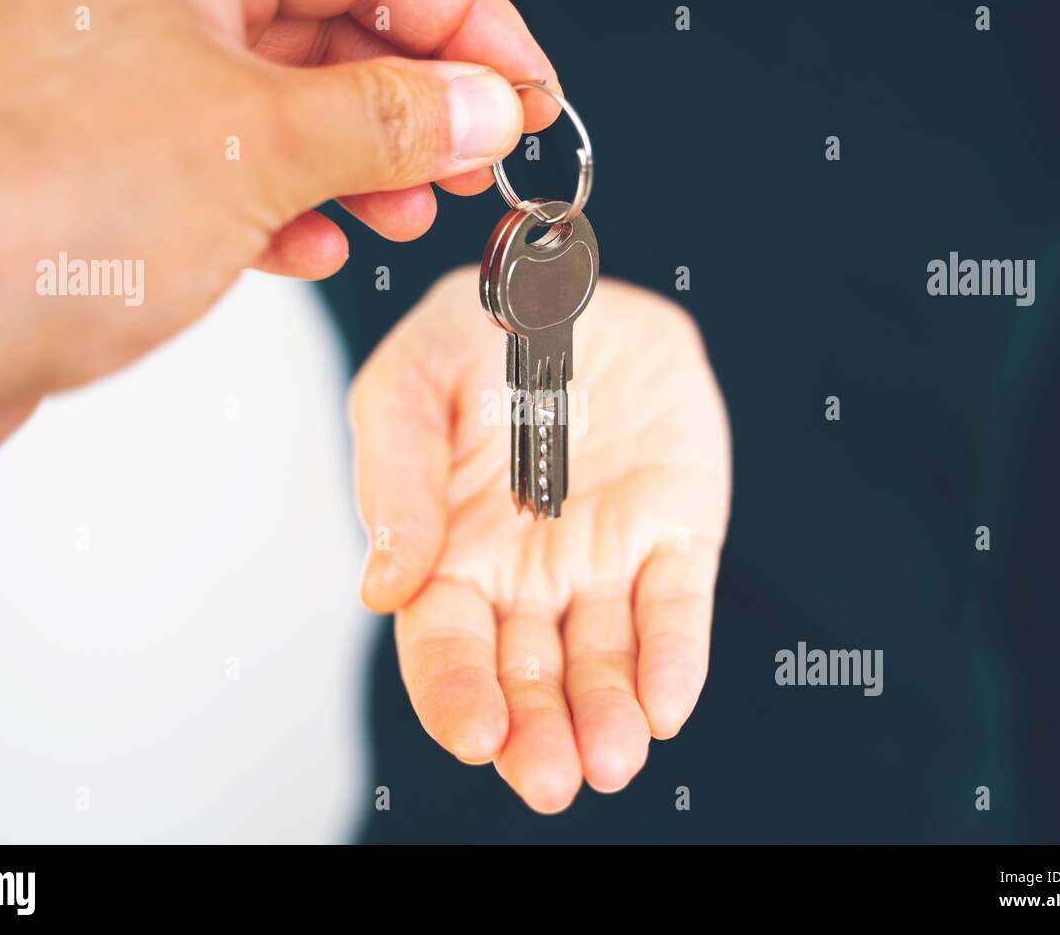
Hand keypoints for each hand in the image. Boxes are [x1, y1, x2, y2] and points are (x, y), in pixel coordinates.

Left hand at [0, 0, 556, 493]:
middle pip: (330, 23)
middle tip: (483, 156)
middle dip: (418, 98)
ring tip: (414, 208)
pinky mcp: (117, 169)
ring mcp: (130, 86)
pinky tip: (315, 245)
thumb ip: (386, 119)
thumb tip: (481, 104)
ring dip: (365, 160)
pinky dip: (291, 206)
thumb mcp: (253, 148)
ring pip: (288, 104)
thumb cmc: (26, 207)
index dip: (467, 23)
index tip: (526, 92)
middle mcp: (149, 1)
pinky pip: (236, 169)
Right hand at [350, 268, 730, 812]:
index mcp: (452, 551)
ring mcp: (605, 557)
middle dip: (537, 734)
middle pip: (528, 676)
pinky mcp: (676, 530)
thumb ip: (392, 476)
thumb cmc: (479, 332)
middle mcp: (528, 573)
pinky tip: (666, 704)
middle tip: (549, 781)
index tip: (477, 735)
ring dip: (606, 713)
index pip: (447, 647)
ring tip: (611, 760)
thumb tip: (382, 588)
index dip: (457, 697)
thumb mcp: (412, 379)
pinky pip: (677, 602)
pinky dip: (674, 656)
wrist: (578, 279)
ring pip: (605, 657)